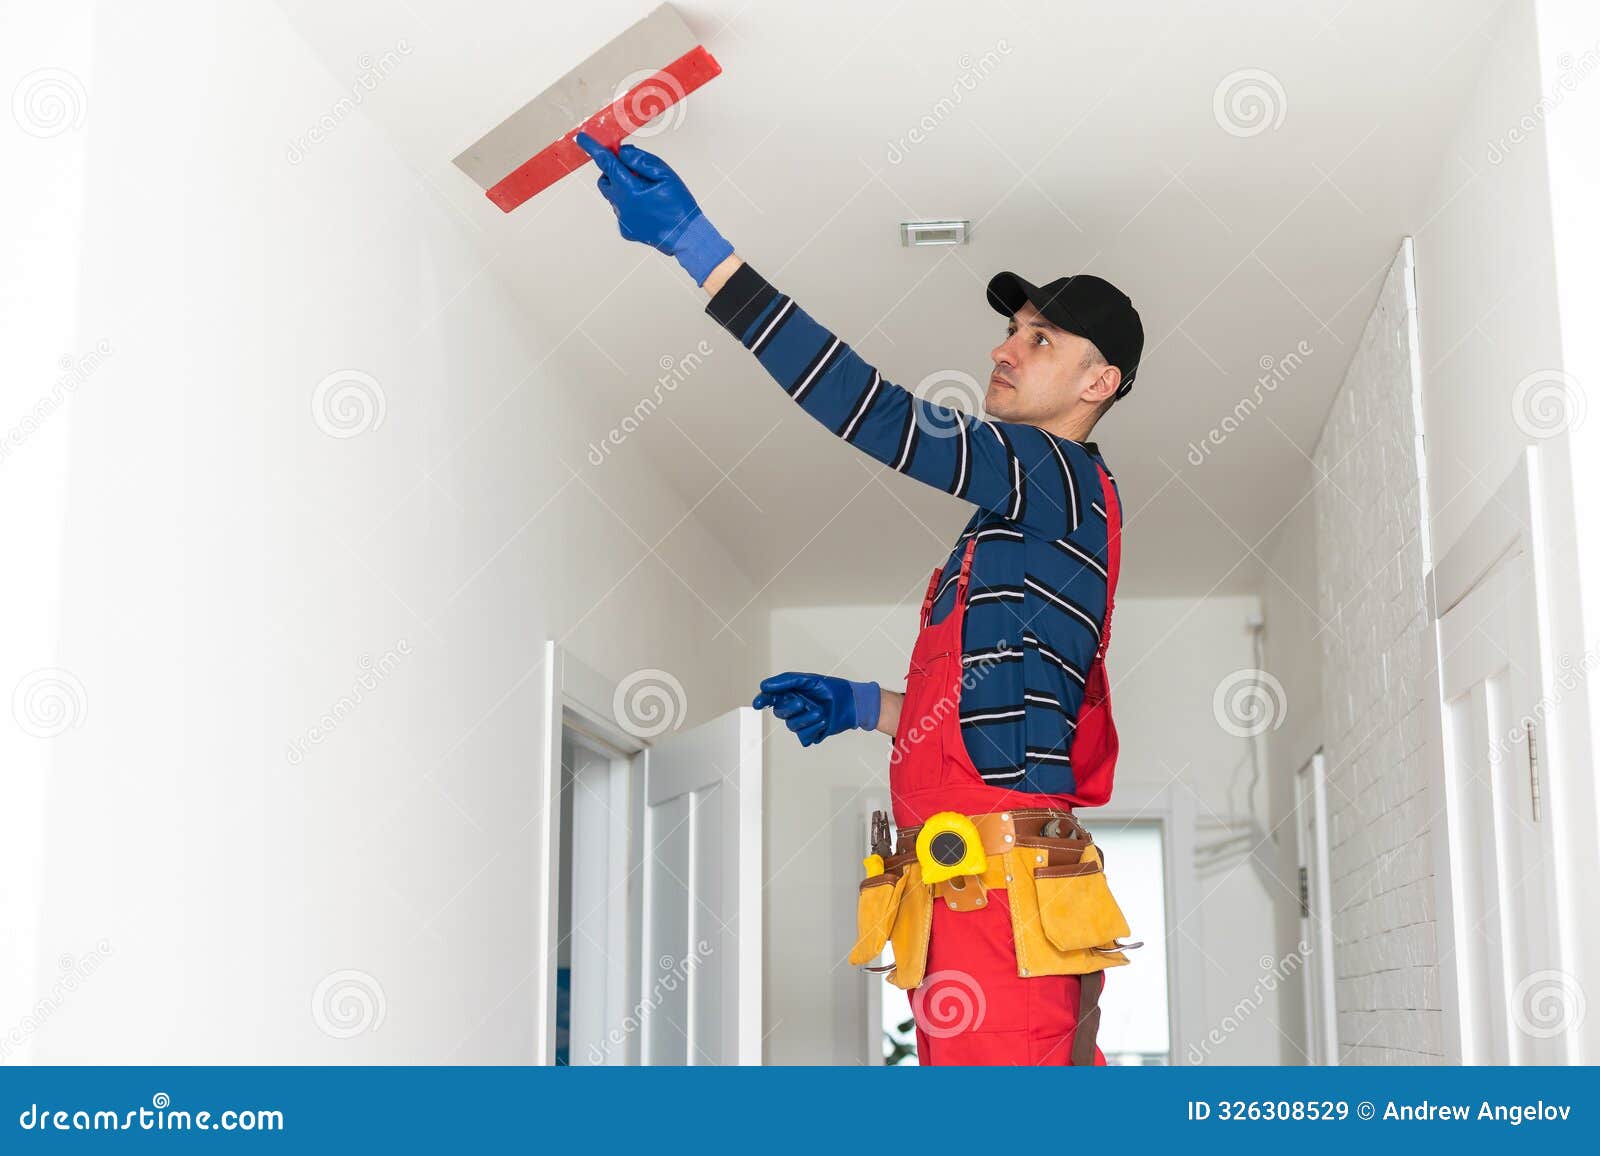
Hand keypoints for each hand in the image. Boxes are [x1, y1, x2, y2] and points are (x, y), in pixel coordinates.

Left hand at [574, 131, 732, 285]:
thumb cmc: (679, 205)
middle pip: (605, 180)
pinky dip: (631, 205)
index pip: (606, 162)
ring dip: (625, 189)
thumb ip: (640, 160)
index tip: (583, 139)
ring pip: (614, 196)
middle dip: (613, 172)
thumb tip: (623, 152)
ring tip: (648, 194)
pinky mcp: (626, 229)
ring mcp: (622, 218)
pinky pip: (622, 211)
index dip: (594, 148)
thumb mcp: (665, 174)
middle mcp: (620, 204)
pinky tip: (649, 209)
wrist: (687, 237)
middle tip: (634, 171)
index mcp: (629, 189)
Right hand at [752, 672, 880, 747]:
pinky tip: (824, 721)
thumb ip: (786, 681)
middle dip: (789, 708)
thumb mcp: (808, 680)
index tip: (758, 704)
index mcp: (791, 694)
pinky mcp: (811, 734)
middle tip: (802, 703)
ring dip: (806, 719)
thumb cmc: (832, 689)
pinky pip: (804, 736)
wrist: (853, 703)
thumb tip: (764, 686)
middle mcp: (794, 709)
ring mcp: (802, 722)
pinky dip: (813, 729)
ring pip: (792, 726)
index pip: (771, 698)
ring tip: (821, 712)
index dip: (762, 701)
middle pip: (779, 713)